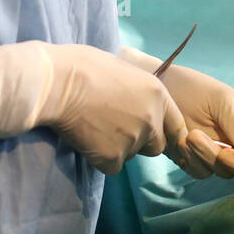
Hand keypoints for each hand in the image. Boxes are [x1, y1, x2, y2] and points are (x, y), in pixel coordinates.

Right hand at [0, 41, 185, 175]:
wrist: (57, 83)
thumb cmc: (84, 67)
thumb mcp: (124, 68)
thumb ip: (138, 90)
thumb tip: (138, 99)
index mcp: (157, 94)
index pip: (176, 124)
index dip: (164, 130)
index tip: (155, 133)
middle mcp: (151, 119)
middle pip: (156, 146)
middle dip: (141, 143)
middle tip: (115, 130)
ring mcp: (133, 141)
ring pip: (131, 156)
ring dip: (118, 149)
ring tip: (95, 128)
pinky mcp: (112, 157)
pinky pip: (111, 166)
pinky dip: (100, 159)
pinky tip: (86, 140)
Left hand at [118, 48, 233, 178]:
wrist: (160, 90)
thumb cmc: (196, 88)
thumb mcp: (224, 102)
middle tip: (223, 152)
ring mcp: (221, 155)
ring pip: (226, 173)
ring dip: (208, 156)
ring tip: (192, 135)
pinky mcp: (199, 162)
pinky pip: (203, 172)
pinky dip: (193, 159)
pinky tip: (183, 140)